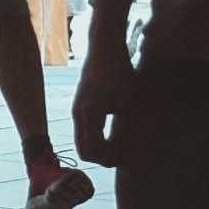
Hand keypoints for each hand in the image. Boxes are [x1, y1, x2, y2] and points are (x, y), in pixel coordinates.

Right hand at [72, 37, 129, 171]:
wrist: (104, 48)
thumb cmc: (119, 74)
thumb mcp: (128, 103)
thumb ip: (127, 129)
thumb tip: (131, 150)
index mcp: (90, 116)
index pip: (94, 151)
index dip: (110, 160)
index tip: (126, 159)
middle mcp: (78, 115)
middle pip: (84, 150)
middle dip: (102, 158)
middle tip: (122, 157)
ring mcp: (76, 109)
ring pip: (82, 140)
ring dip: (98, 147)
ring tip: (119, 145)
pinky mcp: (79, 103)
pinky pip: (83, 129)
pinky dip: (95, 137)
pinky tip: (112, 131)